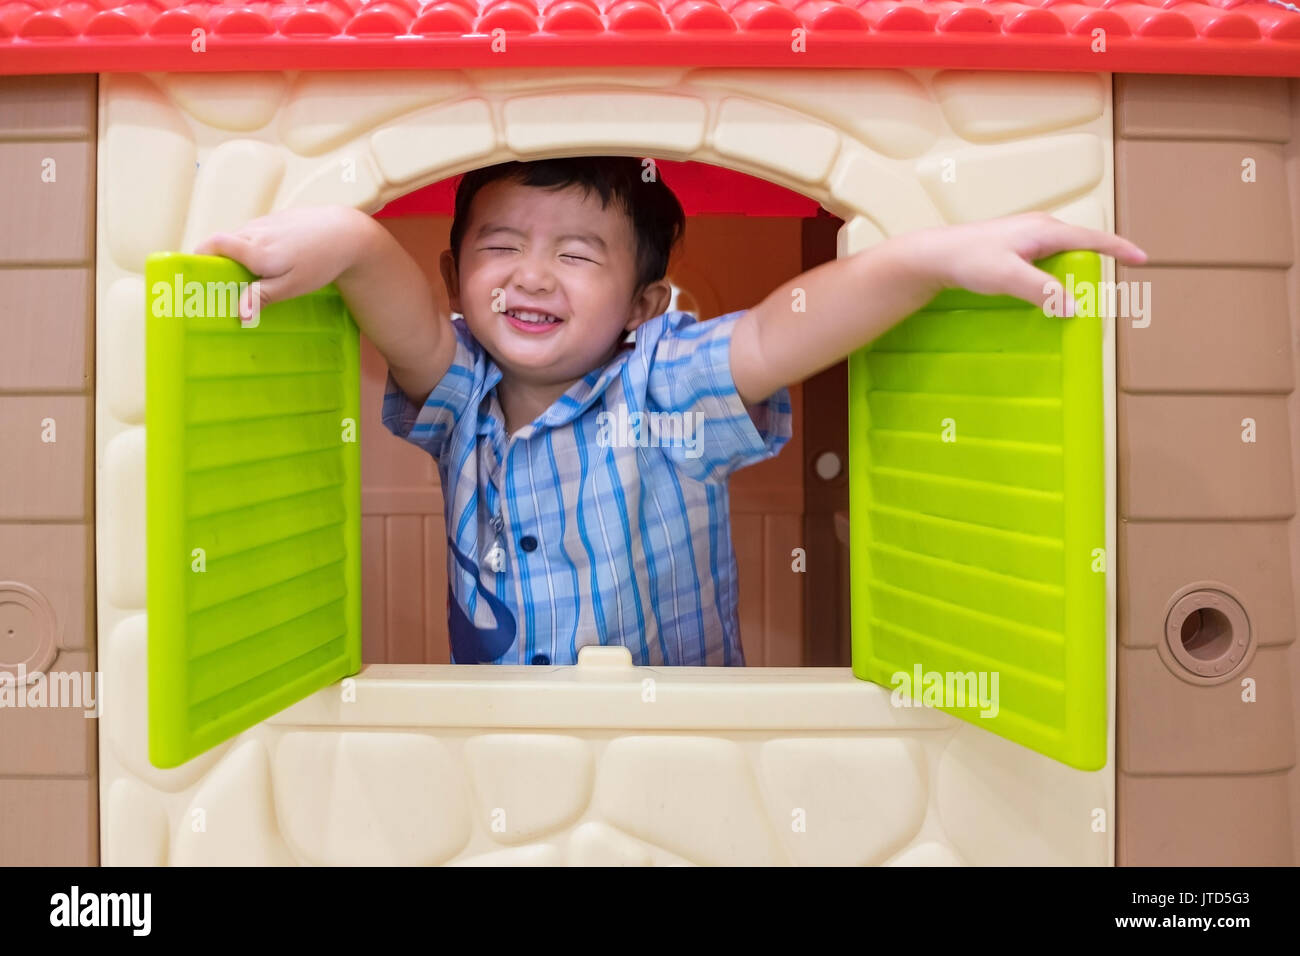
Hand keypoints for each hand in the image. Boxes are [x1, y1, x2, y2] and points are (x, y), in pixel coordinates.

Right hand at [194, 205, 375, 320]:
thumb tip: (239, 315)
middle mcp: (255, 232)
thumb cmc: (319, 263)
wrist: (345, 234)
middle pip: (223, 243)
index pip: (213, 245)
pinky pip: (255, 233)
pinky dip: (253, 246)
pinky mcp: (276, 218)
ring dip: (236, 254)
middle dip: (216, 261)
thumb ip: (263, 297)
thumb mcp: (292, 286)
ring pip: (240, 238)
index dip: (197, 255)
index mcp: (255, 250)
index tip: (190, 272)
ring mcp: (265, 222)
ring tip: (245, 276)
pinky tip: (268, 261)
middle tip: (217, 284)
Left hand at [905, 211, 1147, 315]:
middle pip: (1082, 246)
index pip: (1093, 238)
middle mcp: (1041, 228)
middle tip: (1107, 293)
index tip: (1143, 259)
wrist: (935, 255)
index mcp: (1045, 230)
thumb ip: (1042, 290)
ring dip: (1076, 273)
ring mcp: (1028, 237)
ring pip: (1065, 254)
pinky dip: (1057, 276)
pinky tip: (1051, 292)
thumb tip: (1074, 306)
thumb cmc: (969, 261)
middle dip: (1100, 263)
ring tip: (1081, 296)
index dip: (1119, 249)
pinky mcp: (1017, 248)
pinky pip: (1049, 261)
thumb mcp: (1008, 277)